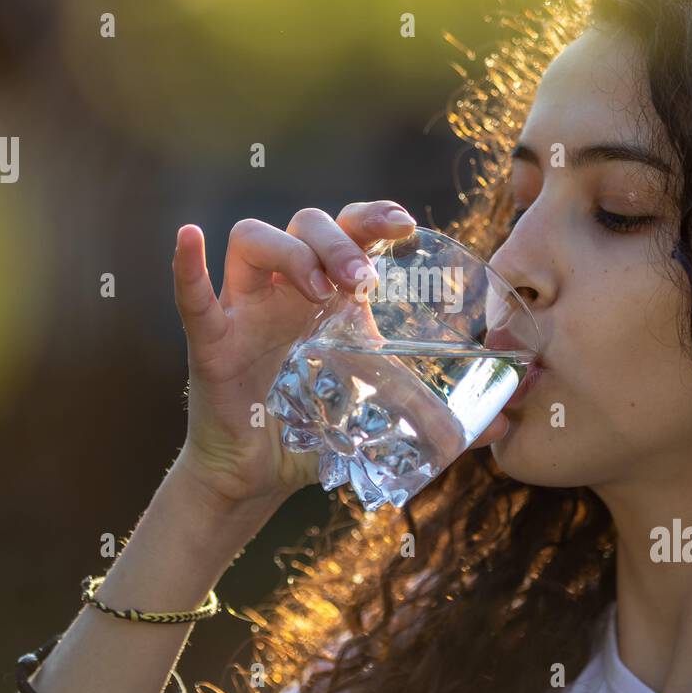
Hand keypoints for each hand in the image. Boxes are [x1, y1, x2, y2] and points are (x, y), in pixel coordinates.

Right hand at [170, 201, 508, 510]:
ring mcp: (244, 307)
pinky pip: (194, 296)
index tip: (407, 224)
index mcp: (329, 293)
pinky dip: (187, 267)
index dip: (374, 215)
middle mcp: (286, 287)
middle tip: (364, 279)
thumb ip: (433, 412)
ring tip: (320, 293)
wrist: (260, 477)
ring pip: (253, 239)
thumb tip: (505, 424)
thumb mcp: (381, 413)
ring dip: (291, 254)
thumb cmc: (316, 430)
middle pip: (305, 223)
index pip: (351, 230)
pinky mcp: (210, 341)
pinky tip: (188, 238)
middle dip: (339, 241)